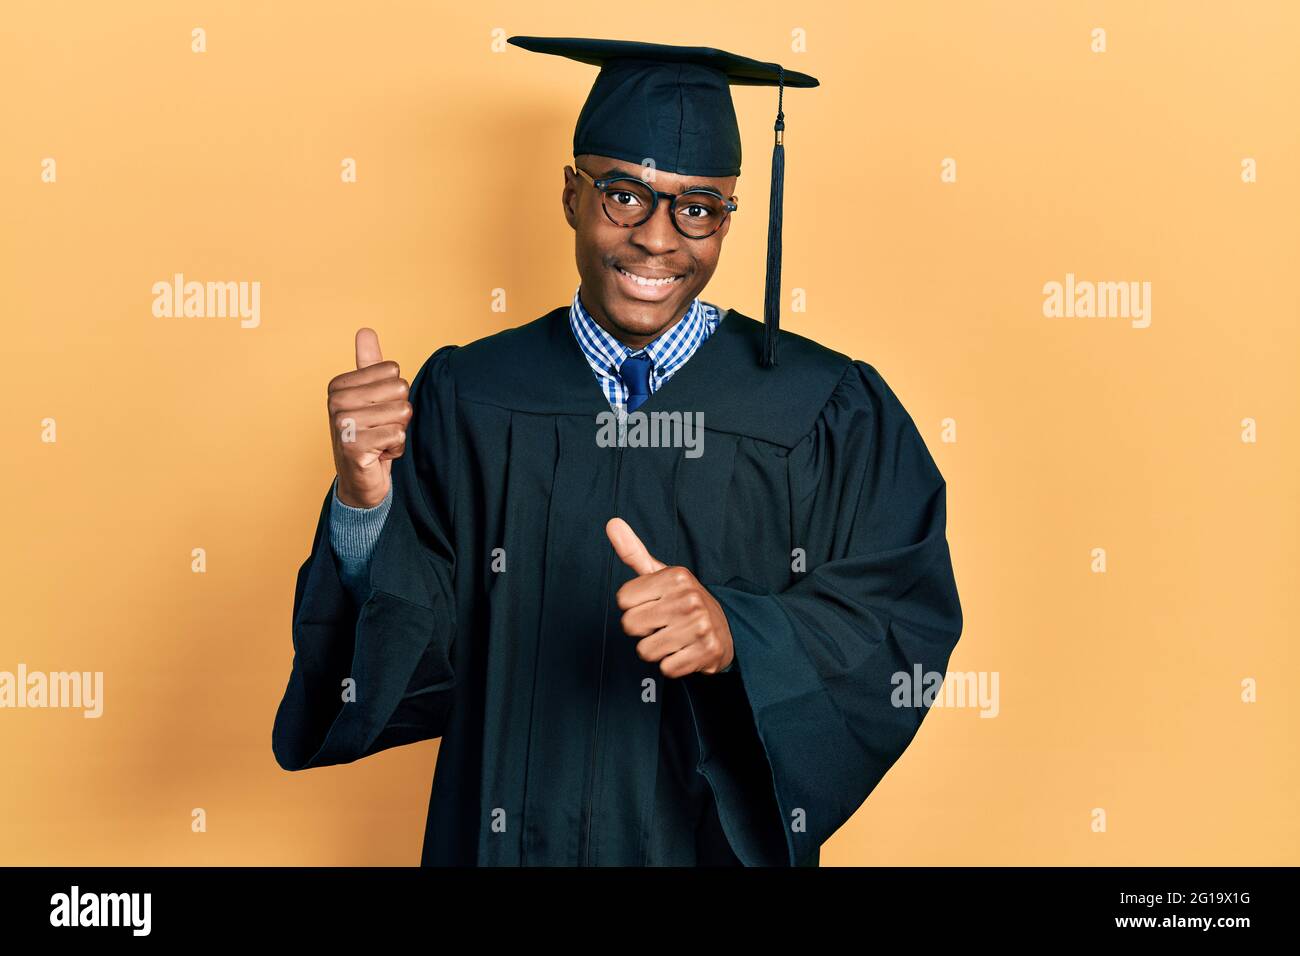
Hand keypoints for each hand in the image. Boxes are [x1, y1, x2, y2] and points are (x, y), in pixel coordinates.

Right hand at [328, 328, 411, 508]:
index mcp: (339, 385)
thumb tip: (365, 331)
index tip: (377, 411)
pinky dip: (396, 449)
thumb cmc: (368, 433)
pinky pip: (398, 436)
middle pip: (400, 389)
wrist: (360, 478)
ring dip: (398, 432)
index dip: (395, 394)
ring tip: (380, 441)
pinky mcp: (354, 448)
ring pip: (402, 413)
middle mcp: (336, 402)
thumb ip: (369, 364)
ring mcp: (342, 425)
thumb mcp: (370, 396)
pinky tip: (379, 455)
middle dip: (400, 413)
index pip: (393, 372)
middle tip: (381, 428)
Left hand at [606, 517, 734, 677]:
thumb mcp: (660, 574)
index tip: (653, 603)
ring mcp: (700, 625)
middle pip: (630, 626)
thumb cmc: (683, 601)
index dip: (633, 606)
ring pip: (646, 651)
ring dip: (656, 649)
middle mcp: (689, 598)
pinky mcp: (707, 652)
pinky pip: (666, 669)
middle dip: (642, 629)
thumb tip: (611, 523)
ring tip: (674, 637)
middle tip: (663, 623)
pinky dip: (672, 664)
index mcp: (675, 576)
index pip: (622, 600)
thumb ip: (633, 551)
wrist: (725, 629)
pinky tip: (685, 651)